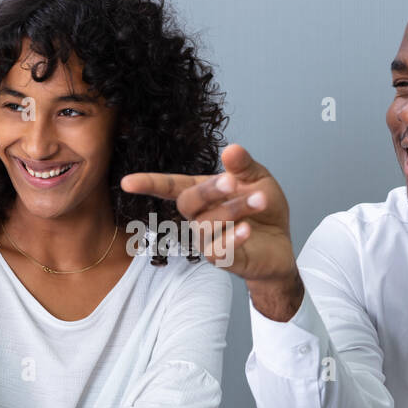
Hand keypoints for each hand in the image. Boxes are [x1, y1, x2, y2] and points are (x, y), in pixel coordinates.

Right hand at [121, 143, 303, 318]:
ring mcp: (207, 239)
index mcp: (202, 193)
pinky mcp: (220, 258)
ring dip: (233, 209)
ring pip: (205, 224)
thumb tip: (230, 149)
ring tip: (261, 201)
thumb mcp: (258, 180)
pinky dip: (232, 237)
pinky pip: (216, 249)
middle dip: (209, 190)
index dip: (149, 184)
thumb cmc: (263, 212)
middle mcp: (199, 216)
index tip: (127, 182)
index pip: (169, 186)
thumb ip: (243, 165)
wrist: (280, 246)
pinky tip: (248, 229)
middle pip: (187, 202)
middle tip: (233, 182)